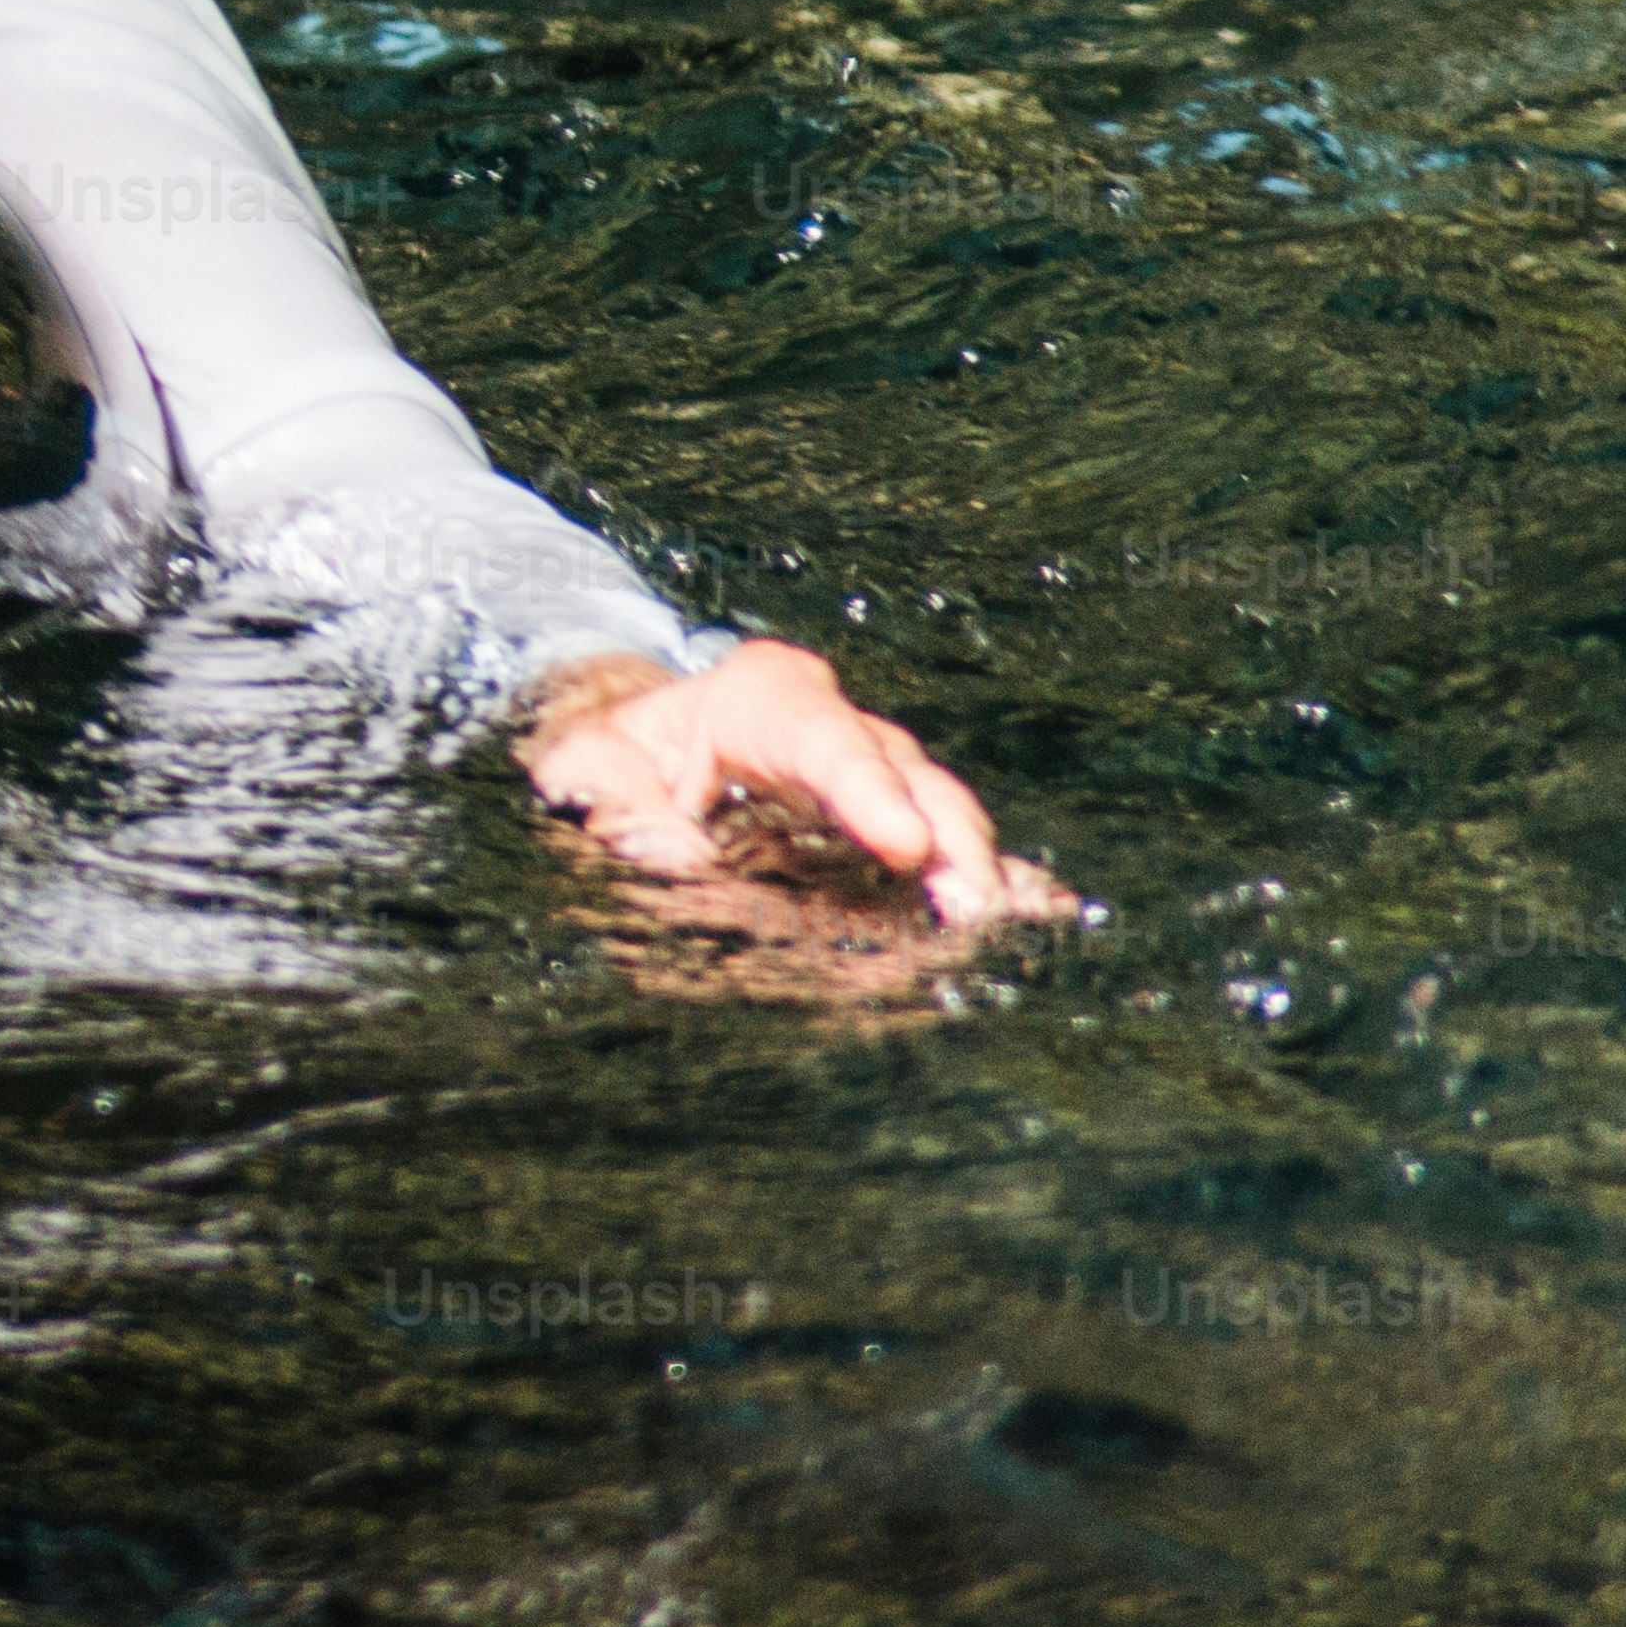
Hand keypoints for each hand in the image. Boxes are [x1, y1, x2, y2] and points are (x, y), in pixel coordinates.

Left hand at [517, 636, 1074, 929]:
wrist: (640, 754)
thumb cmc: (613, 755)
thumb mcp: (586, 766)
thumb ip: (618, 806)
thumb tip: (676, 860)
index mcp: (765, 696)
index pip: (821, 732)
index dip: (867, 787)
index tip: (905, 845)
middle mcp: (839, 730)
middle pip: (907, 773)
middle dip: (949, 838)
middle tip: (973, 907)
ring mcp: (879, 779)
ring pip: (943, 813)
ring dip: (974, 872)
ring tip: (998, 930)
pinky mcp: (896, 827)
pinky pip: (952, 850)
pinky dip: (993, 883)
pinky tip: (1040, 919)